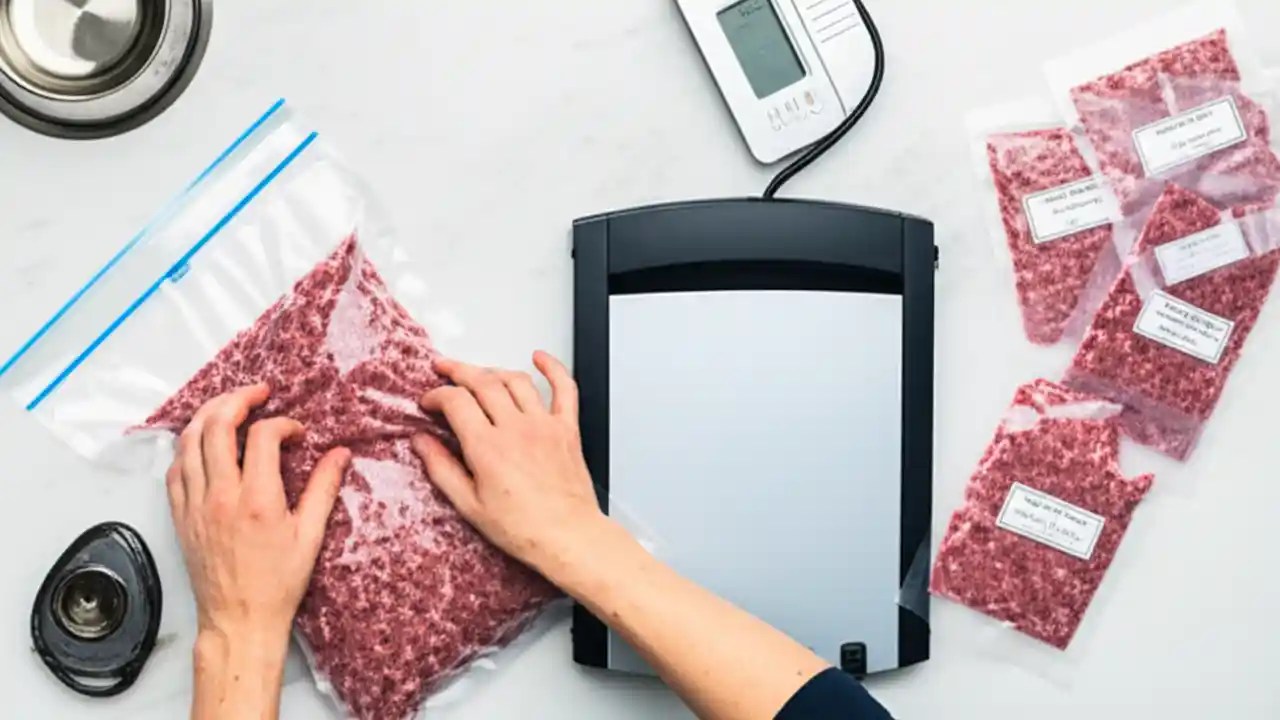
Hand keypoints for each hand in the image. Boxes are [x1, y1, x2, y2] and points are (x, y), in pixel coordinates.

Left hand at [167, 384, 351, 646]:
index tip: (297, 434)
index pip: (263, 436)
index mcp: (258, 499)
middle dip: (238, 399)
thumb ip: (324, 488)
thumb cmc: (279, 582)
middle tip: (258, 393)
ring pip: (189, 441)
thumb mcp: (311, 535)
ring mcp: (195, 504)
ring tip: (228, 405)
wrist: (239, 619)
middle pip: (217, 425)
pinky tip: (203, 443)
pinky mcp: (180, 516)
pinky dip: (188, 447)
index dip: (283, 424)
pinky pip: (174, 468)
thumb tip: (340, 453)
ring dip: (209, 414)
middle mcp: (221, 495)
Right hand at [411, 351, 606, 576]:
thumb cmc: (521, 528)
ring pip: (516, 380)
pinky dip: (552, 368)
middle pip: (483, 382)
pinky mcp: (567, 428)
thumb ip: (442, 469)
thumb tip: (421, 442)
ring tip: (478, 374)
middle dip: (458, 371)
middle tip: (444, 370)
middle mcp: (515, 428)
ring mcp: (544, 425)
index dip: (437, 395)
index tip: (429, 402)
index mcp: (487, 447)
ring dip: (493, 371)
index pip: (456, 401)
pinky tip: (539, 357)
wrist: (567, 537)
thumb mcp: (469, 505)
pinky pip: (564, 388)